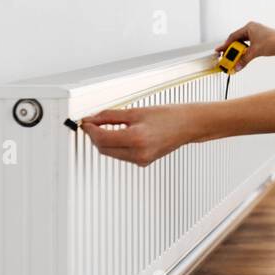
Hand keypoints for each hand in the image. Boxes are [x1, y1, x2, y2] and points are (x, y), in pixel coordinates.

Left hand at [79, 105, 200, 166]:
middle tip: (92, 124)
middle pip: (104, 149)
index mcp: (136, 138)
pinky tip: (119, 135)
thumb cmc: (168, 116)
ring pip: (111, 154)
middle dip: (95, 137)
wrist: (188, 125)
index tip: (86, 122)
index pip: (102, 138)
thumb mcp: (135, 112)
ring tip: (105, 128)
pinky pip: (122, 156)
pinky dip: (116, 146)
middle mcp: (138, 153)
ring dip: (104, 142)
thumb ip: (110, 116)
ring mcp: (141, 160)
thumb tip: (93, 119)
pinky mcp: (143, 162)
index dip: (90, 130)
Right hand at [214, 20, 274, 71]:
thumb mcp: (255, 52)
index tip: (219, 51)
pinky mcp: (261, 40)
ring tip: (233, 59)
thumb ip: (244, 60)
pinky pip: (250, 46)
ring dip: (239, 52)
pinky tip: (242, 58)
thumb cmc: (274, 42)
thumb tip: (236, 67)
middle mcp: (252, 29)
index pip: (233, 37)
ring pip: (244, 44)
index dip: (225, 45)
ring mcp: (257, 34)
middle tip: (225, 57)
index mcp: (249, 27)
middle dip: (231, 49)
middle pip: (237, 40)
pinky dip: (246, 52)